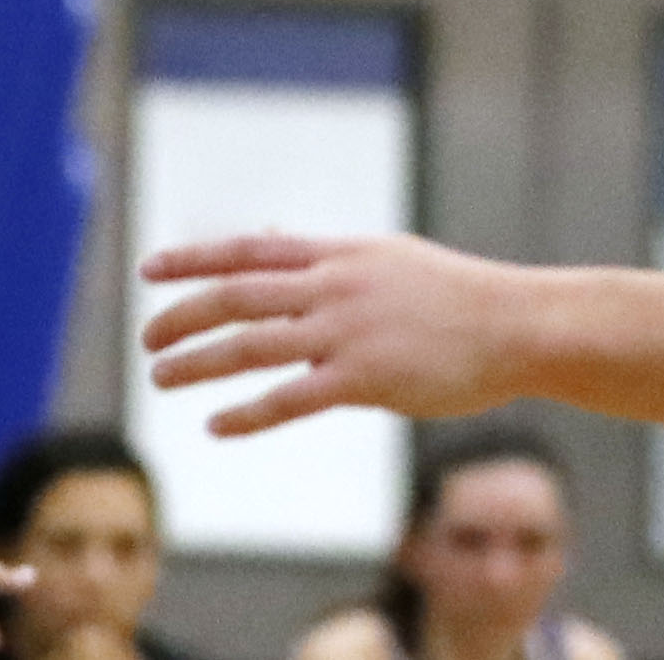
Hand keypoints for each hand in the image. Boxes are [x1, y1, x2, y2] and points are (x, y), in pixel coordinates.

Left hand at [138, 230, 529, 436]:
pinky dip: (248, 412)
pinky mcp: (365, 378)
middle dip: (184, 315)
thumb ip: (328, 257)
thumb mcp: (385, 259)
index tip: (150, 270)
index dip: (195, 259)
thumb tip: (277, 237)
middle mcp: (334, 286)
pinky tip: (217, 425)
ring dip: (199, 363)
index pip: (250, 250)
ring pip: (252, 344)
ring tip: (161, 379)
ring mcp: (347, 331)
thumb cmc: (454, 297)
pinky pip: (291, 397)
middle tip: (148, 340)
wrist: (515, 325)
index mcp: (339, 254)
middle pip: (238, 294)